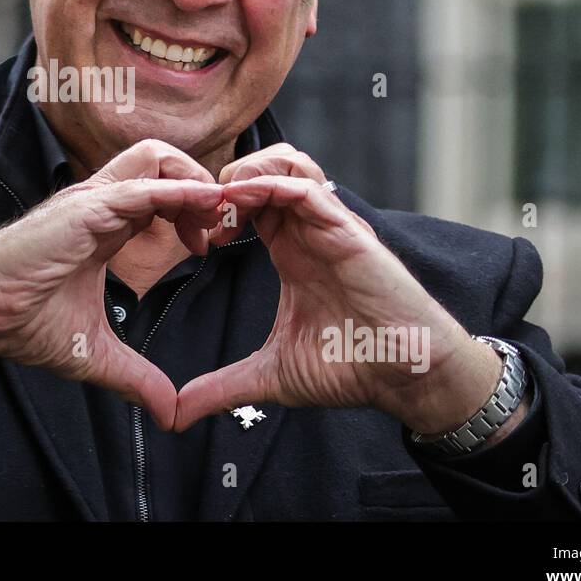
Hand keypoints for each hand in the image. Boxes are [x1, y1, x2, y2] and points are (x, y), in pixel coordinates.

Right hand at [0, 140, 224, 430]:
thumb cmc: (22, 321)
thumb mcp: (95, 352)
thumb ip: (136, 377)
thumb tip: (168, 413)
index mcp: (104, 224)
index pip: (161, 192)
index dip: (194, 211)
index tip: (209, 248)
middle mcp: (100, 203)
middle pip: (164, 162)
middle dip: (202, 186)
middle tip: (219, 229)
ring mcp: (91, 200)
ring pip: (156, 158)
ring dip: (195, 182)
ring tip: (214, 219)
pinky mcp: (84, 209)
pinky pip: (141, 187)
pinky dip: (179, 192)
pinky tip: (205, 206)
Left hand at [176, 145, 478, 432]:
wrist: (404, 374)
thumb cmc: (351, 367)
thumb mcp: (271, 375)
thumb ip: (221, 387)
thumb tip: (177, 415)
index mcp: (291, 252)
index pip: (247, 205)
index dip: (212, 210)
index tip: (190, 237)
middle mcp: (307, 232)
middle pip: (262, 172)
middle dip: (222, 184)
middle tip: (197, 215)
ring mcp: (327, 226)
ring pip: (284, 165)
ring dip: (246, 174)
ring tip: (218, 202)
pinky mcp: (345, 229)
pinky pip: (305, 187)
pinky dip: (269, 185)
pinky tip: (239, 201)